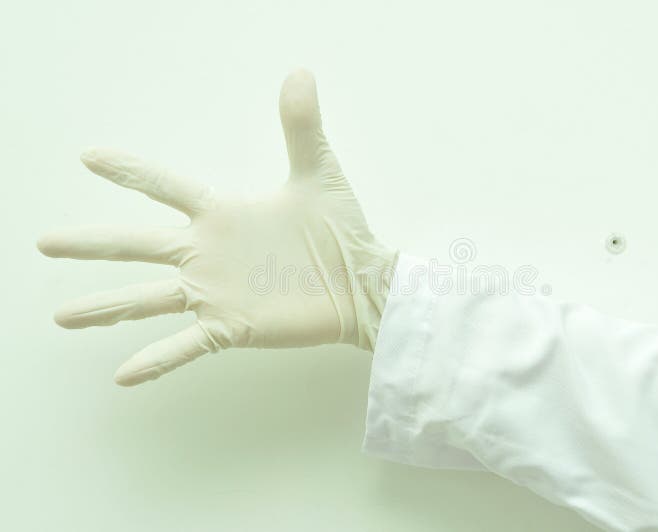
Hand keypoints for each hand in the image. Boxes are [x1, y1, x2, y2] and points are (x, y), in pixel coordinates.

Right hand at [38, 69, 396, 385]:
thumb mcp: (318, 173)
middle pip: (137, 246)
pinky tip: (121, 375)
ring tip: (60, 317)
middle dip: (90, 244)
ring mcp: (215, 293)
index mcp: (222, 216)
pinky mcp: (231, 327)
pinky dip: (155, 359)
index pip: (166, 189)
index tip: (89, 157)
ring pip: (148, 300)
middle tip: (43, 242)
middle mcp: (208, 254)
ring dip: (104, 308)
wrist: (363, 284)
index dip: (130, 172)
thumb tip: (299, 74)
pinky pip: (186, 346)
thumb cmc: (341, 232)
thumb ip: (301, 127)